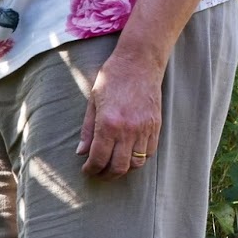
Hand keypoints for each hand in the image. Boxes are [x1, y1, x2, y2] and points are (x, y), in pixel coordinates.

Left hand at [77, 51, 161, 178]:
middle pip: (119, 167)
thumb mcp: (93, 102)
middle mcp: (128, 130)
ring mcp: (145, 129)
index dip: (91, 169)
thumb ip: (88, 130)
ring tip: (113, 166)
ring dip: (123, 170)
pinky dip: (139, 159)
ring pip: (136, 164)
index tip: (86, 170)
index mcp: (108, 124)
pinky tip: (129, 155)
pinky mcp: (156, 126)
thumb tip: (81, 153)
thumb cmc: (112, 78)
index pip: (99, 158)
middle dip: (106, 175)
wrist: (139, 62)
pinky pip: (149, 152)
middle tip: (98, 173)